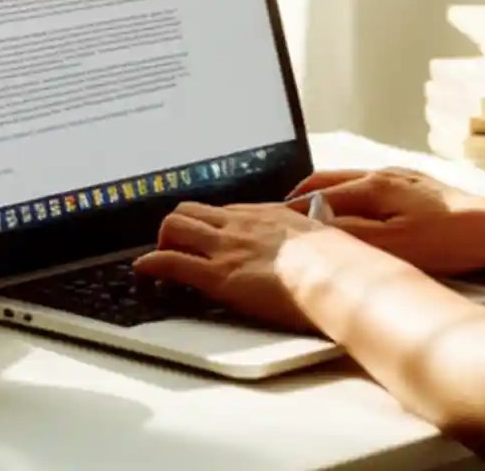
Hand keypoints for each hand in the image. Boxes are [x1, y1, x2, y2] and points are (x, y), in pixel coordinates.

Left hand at [133, 202, 327, 331]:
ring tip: (158, 260)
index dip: (210, 224)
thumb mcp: (325, 239)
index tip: (205, 235)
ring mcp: (226, 247)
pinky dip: (150, 266)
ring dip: (162, 242)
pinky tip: (143, 273)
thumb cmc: (341, 263)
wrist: (339, 275)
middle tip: (175, 247)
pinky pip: (170, 262)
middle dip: (177, 227)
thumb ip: (311, 238)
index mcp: (268, 215)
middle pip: (191, 210)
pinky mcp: (217, 274)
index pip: (225, 210)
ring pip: (174, 227)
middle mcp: (242, 224)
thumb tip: (319, 241)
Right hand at [288, 168, 484, 275]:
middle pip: (326, 180)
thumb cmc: (447, 241)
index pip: (315, 196)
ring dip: (325, 196)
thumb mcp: (391, 246)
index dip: (291, 211)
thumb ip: (348, 234)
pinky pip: (369, 187)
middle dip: (300, 196)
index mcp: (371, 185)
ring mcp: (399, 176)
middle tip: (281, 216)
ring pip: (348, 181)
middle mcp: (381, 173)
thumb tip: (314, 227)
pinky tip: (354, 215)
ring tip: (311, 217)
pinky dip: (349, 198)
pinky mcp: (414, 185)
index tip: (272, 223)